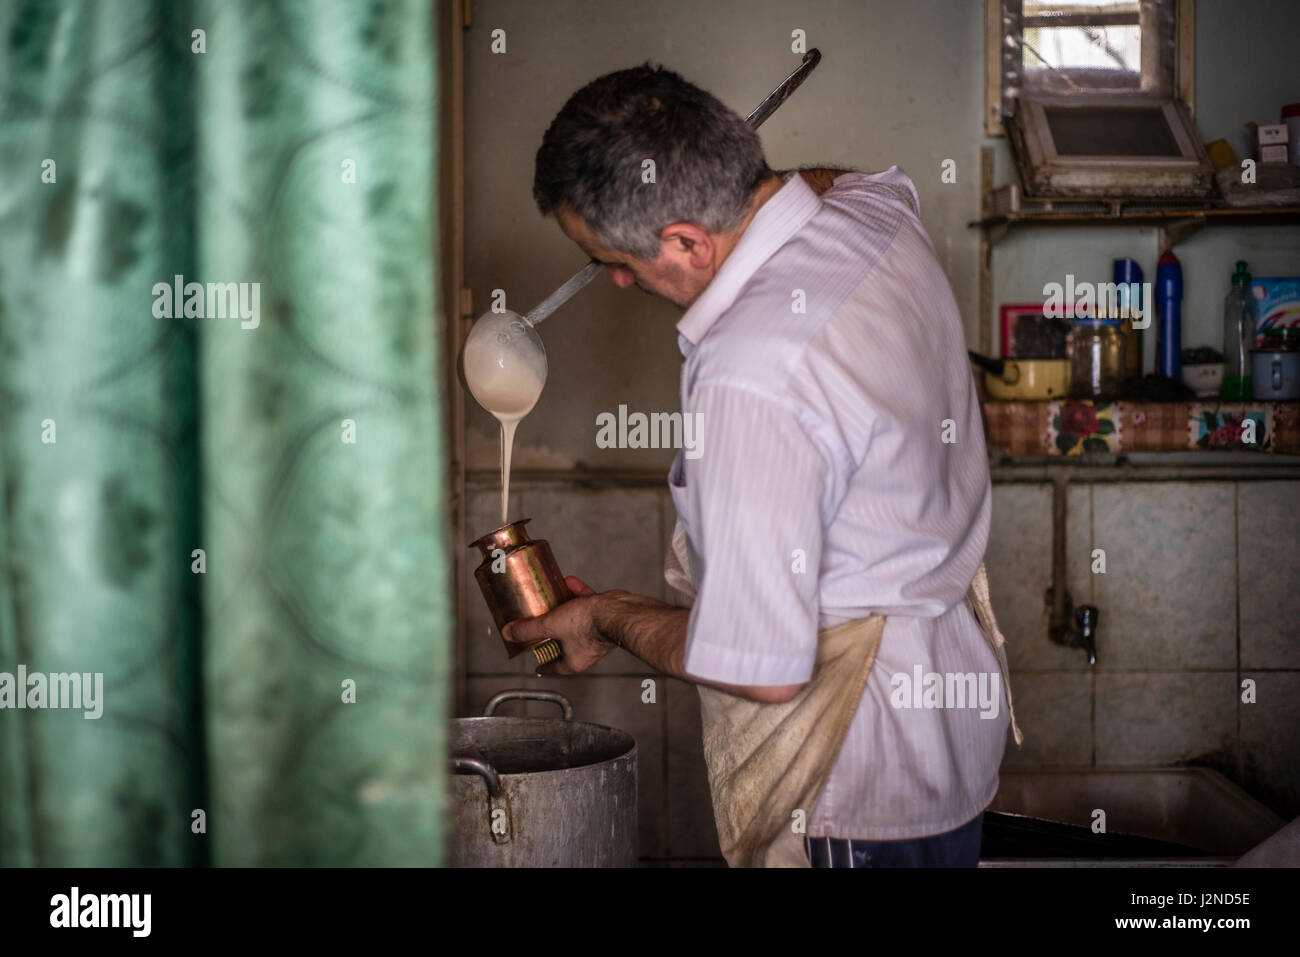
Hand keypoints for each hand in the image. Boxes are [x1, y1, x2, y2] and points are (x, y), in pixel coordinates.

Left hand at [502, 576, 616, 675]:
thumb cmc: (591, 625)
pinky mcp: (605, 619)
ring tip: (554, 596)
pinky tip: (570, 583)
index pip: (554, 667)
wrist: (619, 611)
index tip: (538, 665)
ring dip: (565, 609)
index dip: (543, 665)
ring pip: (576, 623)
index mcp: (574, 661)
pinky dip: (578, 596)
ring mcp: (597, 635)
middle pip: (564, 643)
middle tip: (543, 626)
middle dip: (553, 632)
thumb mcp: (550, 625)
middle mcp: (587, 651)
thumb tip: (510, 632)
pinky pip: (588, 608)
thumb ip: (529, 629)